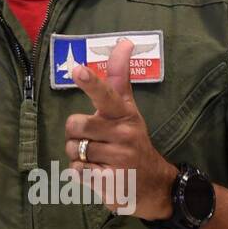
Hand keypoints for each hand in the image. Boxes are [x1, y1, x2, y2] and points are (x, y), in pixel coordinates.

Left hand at [63, 37, 176, 218]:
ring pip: (72, 149)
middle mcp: (124, 134)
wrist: (155, 186)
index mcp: (125, 114)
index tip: (78, 70)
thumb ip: (120, 79)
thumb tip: (124, 42)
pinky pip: (76, 171)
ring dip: (78, 155)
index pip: (107, 93)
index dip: (91, 82)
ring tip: (99, 159)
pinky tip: (99, 174)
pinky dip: (82, 173)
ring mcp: (119, 159)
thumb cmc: (133, 141)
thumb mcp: (129, 111)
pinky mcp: (110, 181)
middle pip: (74, 125)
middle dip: (76, 134)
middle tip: (94, 140)